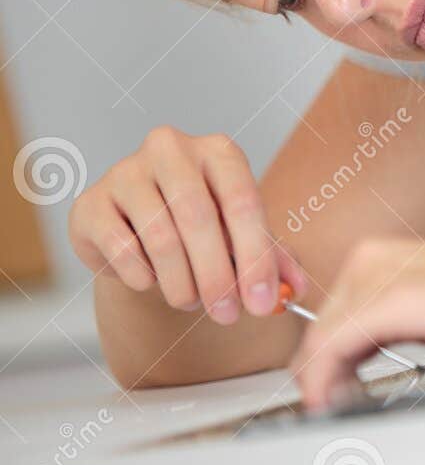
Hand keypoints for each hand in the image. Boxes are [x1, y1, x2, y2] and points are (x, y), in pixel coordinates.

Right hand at [67, 126, 306, 323]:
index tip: (264, 302)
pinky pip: (122, 250)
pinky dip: (143, 277)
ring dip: (181, 284)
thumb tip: (294, 291)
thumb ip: (272, 261)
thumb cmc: (201, 227)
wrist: (137, 228)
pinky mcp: (91, 203)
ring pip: (161, 239)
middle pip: (199, 219)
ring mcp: (126, 172)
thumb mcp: (241, 237)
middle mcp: (171, 150)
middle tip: (228, 315)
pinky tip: (152, 281)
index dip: (256, 257)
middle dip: (218, 277)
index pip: (243, 202)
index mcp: (218, 151)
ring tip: (191, 301)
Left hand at [288, 237, 424, 409]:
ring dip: (319, 376)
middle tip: (334, 405)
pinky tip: (332, 402)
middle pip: (320, 321)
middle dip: (320, 366)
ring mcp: (392, 275)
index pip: (333, 310)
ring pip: (321, 332)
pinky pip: (334, 343)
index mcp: (400, 258)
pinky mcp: (402, 299)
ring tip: (336, 407)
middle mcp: (387, 257)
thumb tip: (382, 366)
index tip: (333, 391)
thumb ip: (419, 327)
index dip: (324, 355)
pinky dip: (323, 378)